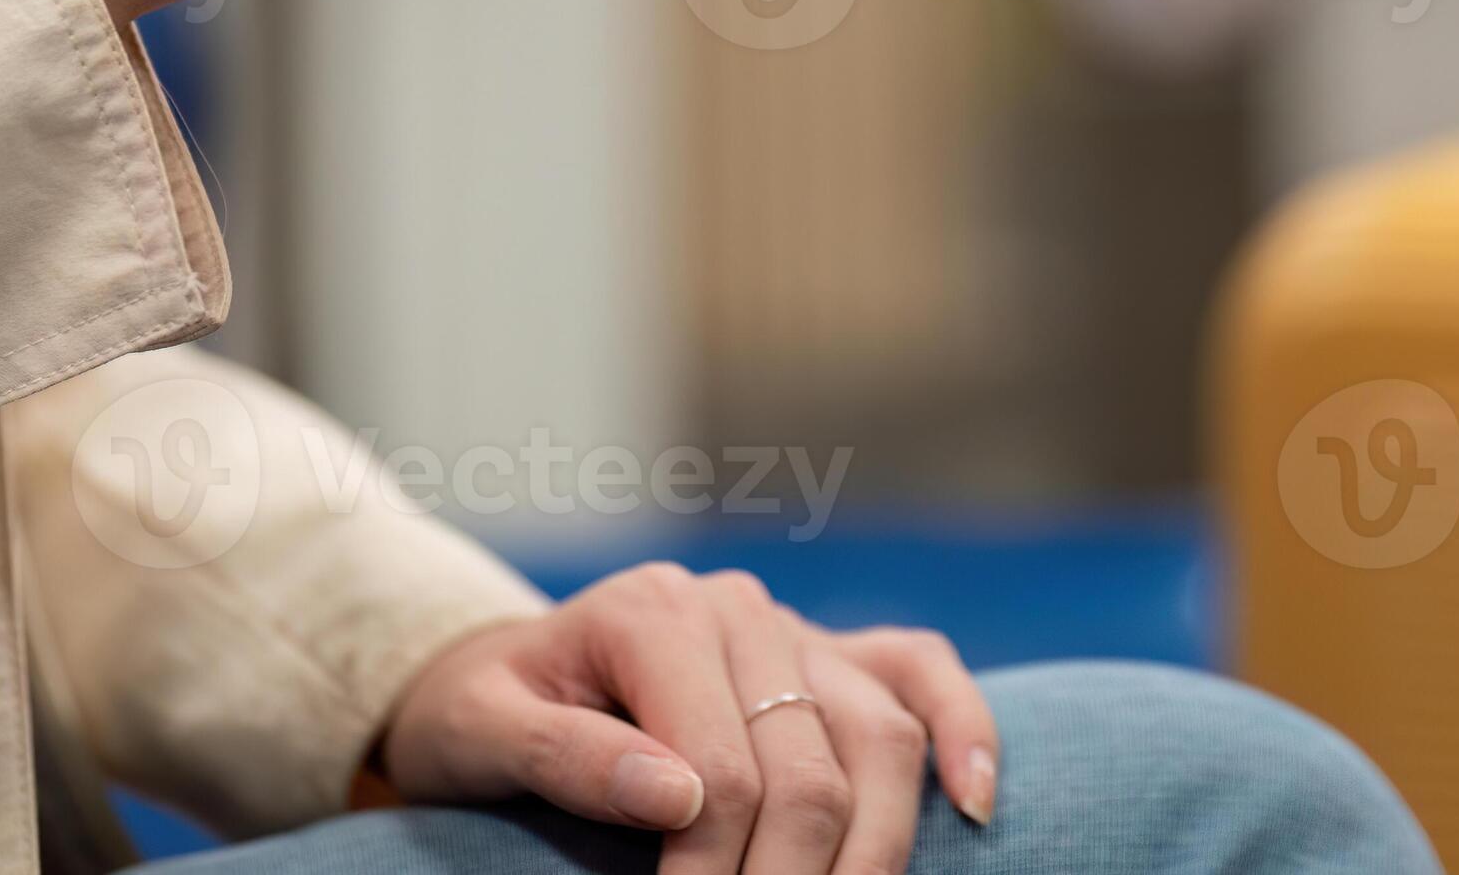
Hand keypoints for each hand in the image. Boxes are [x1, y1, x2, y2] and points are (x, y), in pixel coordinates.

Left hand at [376, 564, 999, 874]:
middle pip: (810, 770)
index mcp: (654, 612)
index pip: (723, 771)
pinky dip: (962, 731)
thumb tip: (677, 797)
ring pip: (880, 740)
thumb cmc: (483, 711)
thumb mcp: (484, 731)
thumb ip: (570, 757)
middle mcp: (738, 608)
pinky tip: (974, 804)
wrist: (494, 677)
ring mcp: (794, 629)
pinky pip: (919, 673)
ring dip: (874, 852)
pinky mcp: (831, 655)